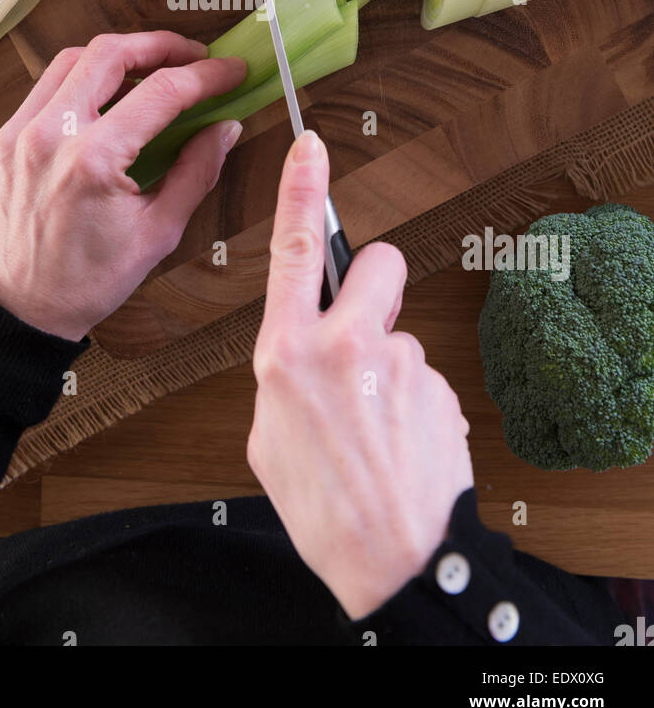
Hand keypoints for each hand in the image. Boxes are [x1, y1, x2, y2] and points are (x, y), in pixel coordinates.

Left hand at [0, 32, 245, 340]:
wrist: (24, 308)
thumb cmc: (91, 280)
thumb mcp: (159, 232)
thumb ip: (197, 171)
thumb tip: (225, 126)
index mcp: (92, 162)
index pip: (161, 92)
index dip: (205, 75)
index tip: (230, 70)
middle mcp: (50, 136)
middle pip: (110, 53)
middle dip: (160, 45)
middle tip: (193, 55)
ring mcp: (20, 133)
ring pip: (72, 59)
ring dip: (119, 55)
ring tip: (155, 69)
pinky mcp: (5, 138)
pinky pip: (47, 86)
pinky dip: (83, 79)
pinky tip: (110, 95)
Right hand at [247, 130, 473, 620]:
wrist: (395, 560)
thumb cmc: (323, 508)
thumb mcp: (267, 437)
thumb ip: (283, 377)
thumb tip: (302, 357)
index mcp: (288, 354)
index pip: (295, 250)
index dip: (302, 190)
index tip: (311, 147)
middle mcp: (344, 348)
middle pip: (377, 263)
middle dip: (374, 282)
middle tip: (365, 325)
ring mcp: (399, 365)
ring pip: (400, 334)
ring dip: (389, 368)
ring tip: (376, 429)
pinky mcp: (439, 388)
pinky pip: (423, 376)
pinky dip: (412, 404)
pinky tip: (399, 445)